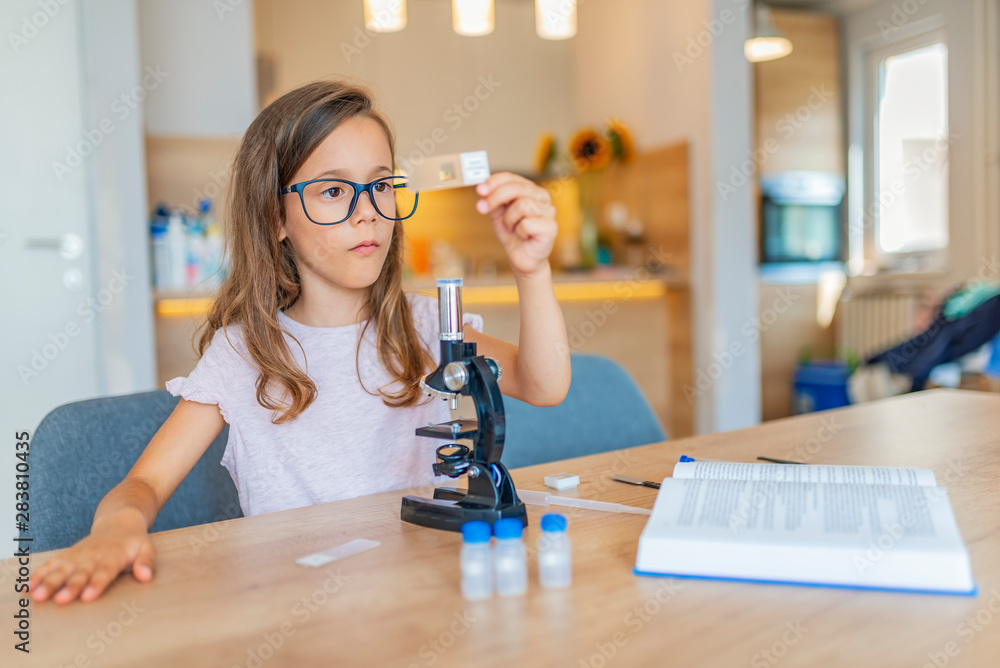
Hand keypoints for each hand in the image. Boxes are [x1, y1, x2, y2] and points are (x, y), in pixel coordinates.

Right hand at [29, 508, 155, 603]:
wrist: (119, 521)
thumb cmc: (134, 541)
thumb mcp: (147, 548)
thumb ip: (146, 562)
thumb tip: (146, 576)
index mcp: (113, 555)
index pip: (104, 572)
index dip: (96, 584)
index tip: (87, 597)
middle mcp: (93, 556)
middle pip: (81, 573)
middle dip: (70, 587)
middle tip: (60, 600)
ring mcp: (79, 555)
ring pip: (63, 570)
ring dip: (50, 582)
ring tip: (39, 596)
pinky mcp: (68, 555)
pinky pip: (52, 564)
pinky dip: (40, 575)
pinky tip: (29, 587)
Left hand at [476, 172, 556, 278]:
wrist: (521, 258)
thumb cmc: (512, 234)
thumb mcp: (498, 213)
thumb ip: (492, 199)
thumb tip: (483, 189)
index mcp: (530, 189)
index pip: (512, 178)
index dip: (495, 181)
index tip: (479, 190)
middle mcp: (542, 197)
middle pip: (517, 187)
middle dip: (495, 197)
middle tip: (481, 208)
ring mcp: (550, 211)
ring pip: (521, 205)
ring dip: (509, 220)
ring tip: (513, 229)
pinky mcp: (551, 227)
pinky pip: (527, 223)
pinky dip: (519, 232)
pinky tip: (524, 237)